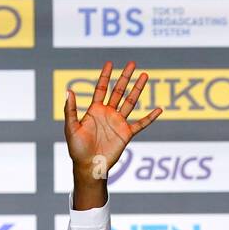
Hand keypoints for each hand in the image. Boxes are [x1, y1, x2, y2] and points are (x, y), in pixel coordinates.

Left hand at [64, 60, 162, 207]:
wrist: (89, 166)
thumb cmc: (77, 148)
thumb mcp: (71, 127)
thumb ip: (70, 109)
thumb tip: (69, 90)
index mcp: (95, 110)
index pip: (101, 88)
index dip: (105, 76)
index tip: (110, 63)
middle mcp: (108, 114)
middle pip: (118, 91)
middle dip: (125, 77)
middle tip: (132, 63)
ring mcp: (119, 123)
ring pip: (131, 102)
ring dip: (138, 89)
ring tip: (145, 76)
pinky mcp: (127, 134)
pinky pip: (141, 124)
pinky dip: (150, 117)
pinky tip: (159, 109)